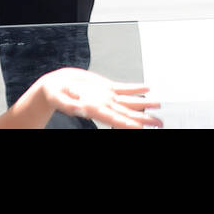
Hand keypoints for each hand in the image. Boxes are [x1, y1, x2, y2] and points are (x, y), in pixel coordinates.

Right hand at [39, 68, 160, 127]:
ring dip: (145, 103)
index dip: (129, 124)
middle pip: (128, 113)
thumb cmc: (55, 94)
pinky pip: (124, 88)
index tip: (142, 128)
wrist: (55, 85)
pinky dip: (136, 88)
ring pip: (130, 101)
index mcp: (93, 109)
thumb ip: (71, 106)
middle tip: (159, 123)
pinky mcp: (106, 87)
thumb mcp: (60, 100)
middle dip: (144, 119)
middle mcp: (103, 105)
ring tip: (158, 105)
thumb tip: (81, 109)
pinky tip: (147, 88)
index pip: (115, 119)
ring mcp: (106, 96)